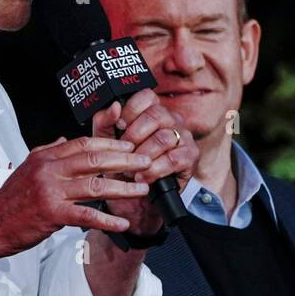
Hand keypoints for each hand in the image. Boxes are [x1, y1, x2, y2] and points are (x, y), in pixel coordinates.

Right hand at [0, 136, 151, 256]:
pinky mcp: (52, 214)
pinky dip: (107, 220)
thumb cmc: (9, 202)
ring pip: (95, 186)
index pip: (83, 143)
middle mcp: (48, 170)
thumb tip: (64, 139)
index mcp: (44, 157)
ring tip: (141, 189)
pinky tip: (121, 224)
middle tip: (144, 162)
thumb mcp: (26, 168)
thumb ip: (47, 152)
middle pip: (94, 159)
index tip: (129, 146)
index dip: (110, 143)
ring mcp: (50, 191)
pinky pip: (86, 216)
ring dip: (123, 188)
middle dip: (124, 160)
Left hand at [91, 90, 198, 236]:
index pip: (146, 96)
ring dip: (142, 156)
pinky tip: (143, 177)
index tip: (119, 126)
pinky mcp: (190, 156)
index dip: (130, 110)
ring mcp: (183, 137)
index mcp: (152, 110)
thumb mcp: (106, 142)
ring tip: (131, 170)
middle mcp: (171, 119)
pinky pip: (173, 159)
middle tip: (124, 152)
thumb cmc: (122, 165)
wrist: (135, 199)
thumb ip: (104, 122)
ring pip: (162, 138)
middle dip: (134, 136)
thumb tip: (114, 106)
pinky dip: (154, 170)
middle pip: (155, 115)